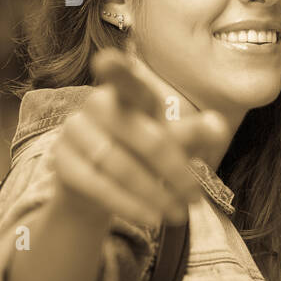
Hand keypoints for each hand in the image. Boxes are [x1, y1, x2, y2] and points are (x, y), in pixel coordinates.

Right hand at [51, 49, 229, 229]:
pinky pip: (97, 186)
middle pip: (145, 139)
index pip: (126, 83)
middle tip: (196, 198)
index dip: (117, 71)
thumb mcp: (172, 142)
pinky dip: (129, 206)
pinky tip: (151, 219)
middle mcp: (96, 107)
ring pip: (120, 166)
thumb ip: (194, 133)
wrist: (98, 188)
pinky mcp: (62, 164)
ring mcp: (74, 133)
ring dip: (155, 194)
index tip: (107, 61)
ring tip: (179, 214)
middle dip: (176, 171)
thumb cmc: (141, 153)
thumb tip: (218, 126)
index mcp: (127, 94)